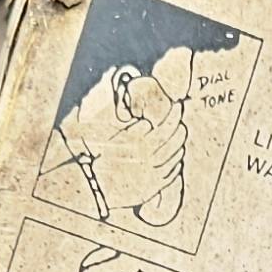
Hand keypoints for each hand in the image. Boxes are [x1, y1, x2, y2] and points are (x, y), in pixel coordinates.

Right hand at [54, 60, 187, 222]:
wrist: (91, 187)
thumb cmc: (95, 156)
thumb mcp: (104, 129)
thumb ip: (118, 112)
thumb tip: (121, 82)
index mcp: (138, 141)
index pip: (164, 125)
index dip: (172, 115)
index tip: (176, 106)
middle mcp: (148, 157)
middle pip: (173, 140)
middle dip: (178, 128)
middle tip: (180, 120)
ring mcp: (151, 174)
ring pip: (174, 157)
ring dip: (179, 145)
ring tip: (180, 135)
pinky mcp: (152, 189)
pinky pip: (171, 175)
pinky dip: (176, 164)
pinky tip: (177, 157)